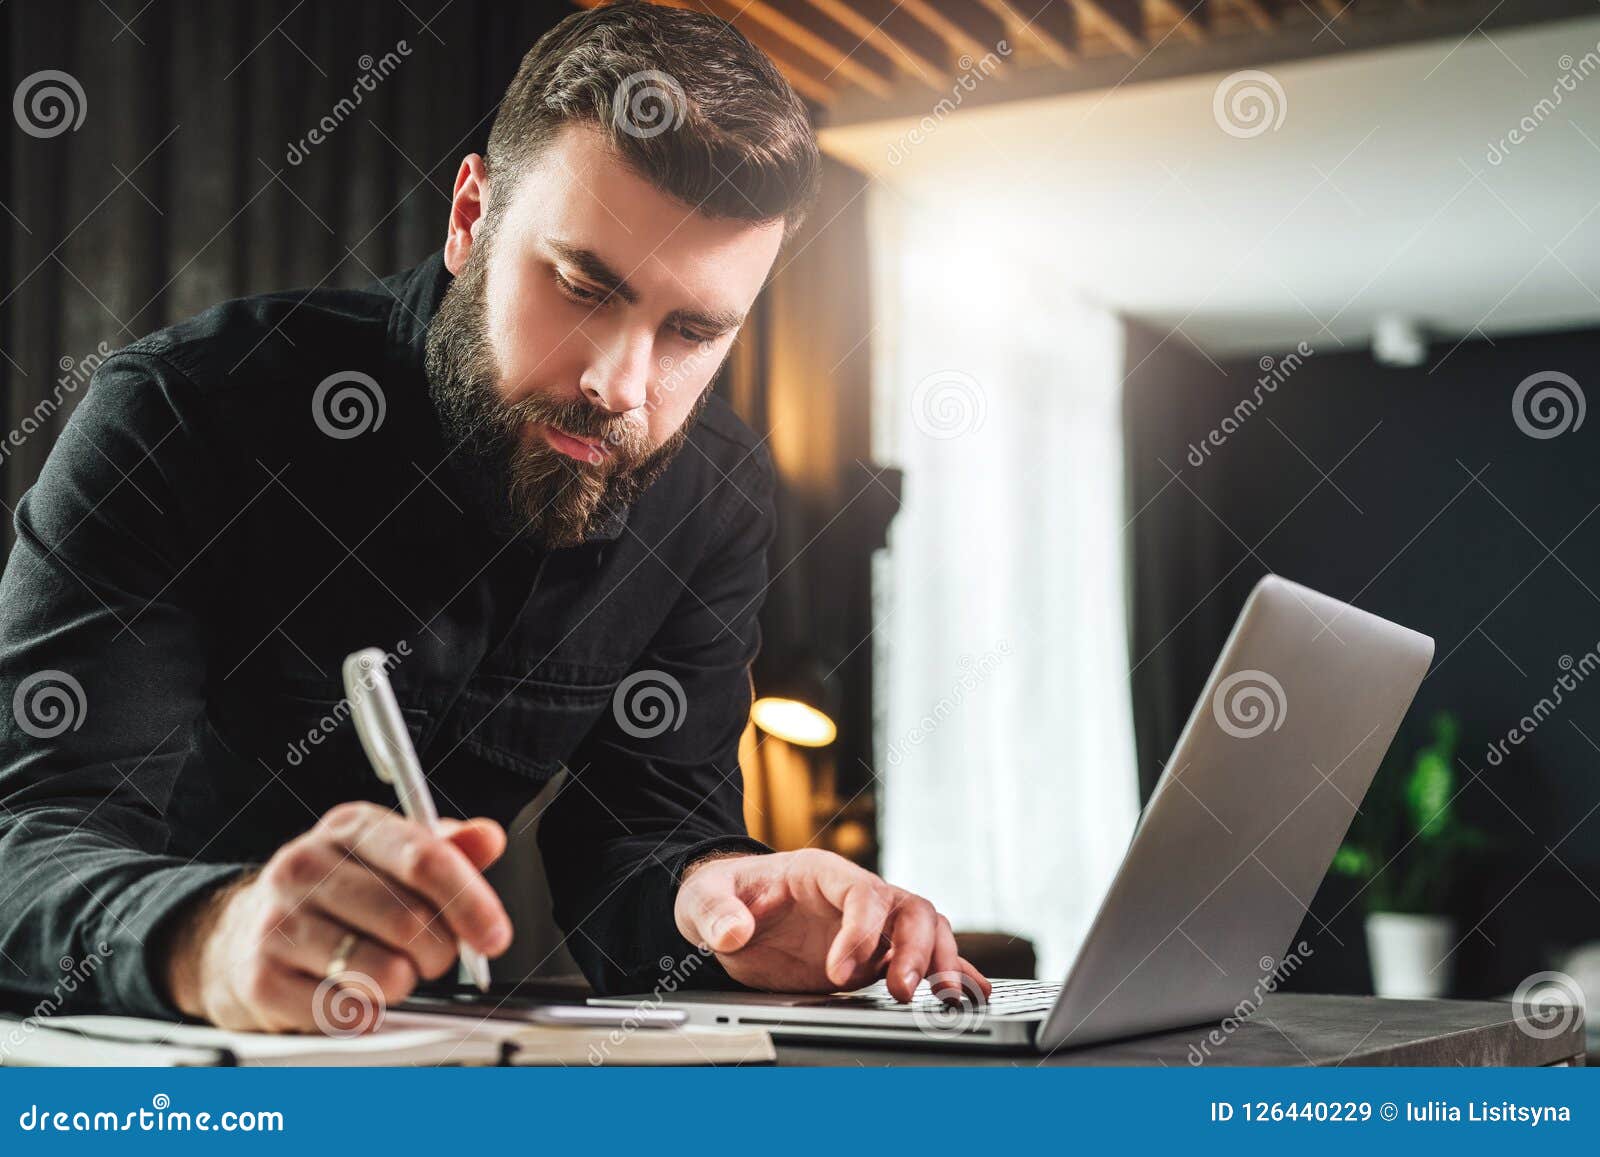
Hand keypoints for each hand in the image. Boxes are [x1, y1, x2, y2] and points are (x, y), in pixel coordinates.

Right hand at [160, 801, 512, 1031]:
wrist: (241, 933)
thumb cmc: (334, 894)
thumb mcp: (390, 857)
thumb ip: (447, 850)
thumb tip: (489, 838)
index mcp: (351, 827)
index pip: (424, 859)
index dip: (471, 902)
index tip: (495, 937)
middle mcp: (306, 865)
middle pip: (410, 922)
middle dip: (439, 953)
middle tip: (430, 957)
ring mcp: (278, 921)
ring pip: (383, 972)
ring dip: (405, 984)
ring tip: (390, 972)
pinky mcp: (261, 977)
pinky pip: (345, 1013)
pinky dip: (366, 1014)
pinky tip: (355, 995)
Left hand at [674, 848, 990, 1003]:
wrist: (726, 909)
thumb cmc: (720, 892)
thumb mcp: (703, 897)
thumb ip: (715, 913)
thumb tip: (732, 932)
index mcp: (820, 873)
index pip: (861, 893)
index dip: (860, 932)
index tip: (838, 972)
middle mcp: (855, 896)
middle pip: (909, 908)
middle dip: (915, 949)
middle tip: (901, 991)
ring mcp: (871, 926)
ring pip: (927, 929)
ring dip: (939, 960)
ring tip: (942, 998)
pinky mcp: (874, 956)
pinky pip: (923, 956)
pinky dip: (948, 971)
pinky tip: (967, 993)